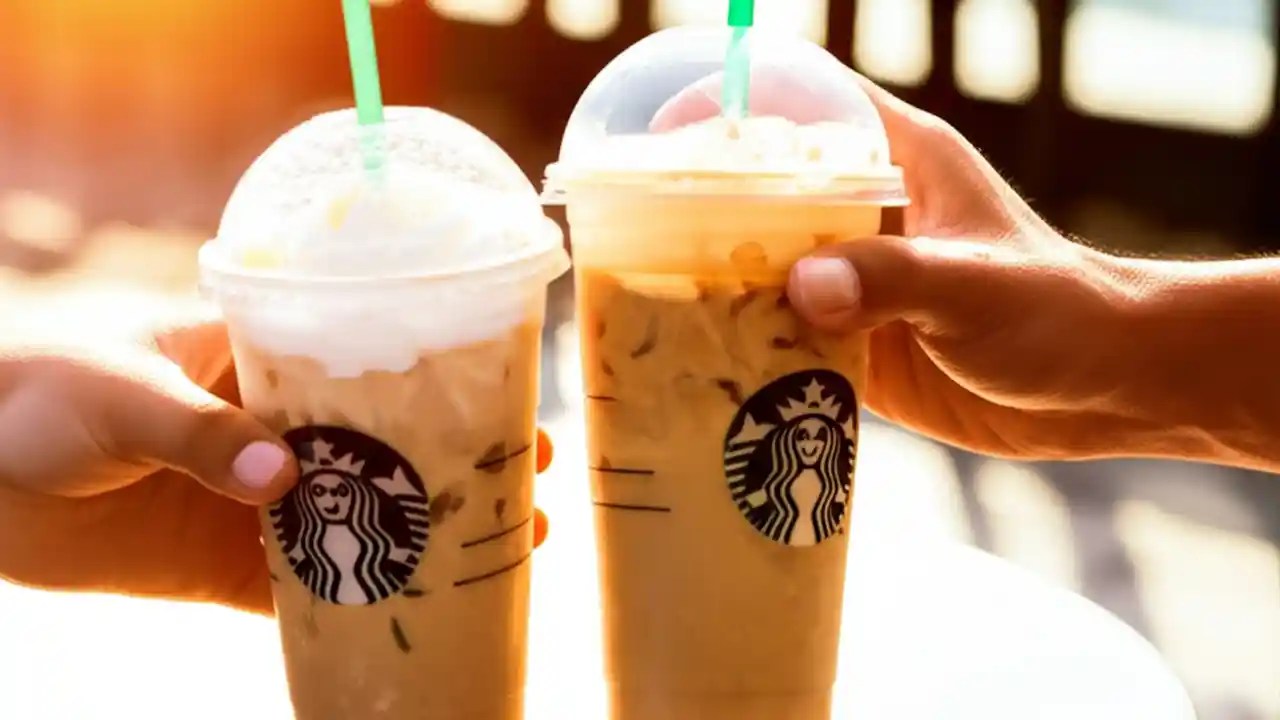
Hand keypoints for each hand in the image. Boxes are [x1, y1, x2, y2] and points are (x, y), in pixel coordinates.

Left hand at [0, 322, 553, 613]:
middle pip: (386, 448)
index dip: (442, 382)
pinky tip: (413, 614)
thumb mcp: (119, 392)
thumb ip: (202, 431)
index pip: (370, 366)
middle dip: (456, 464)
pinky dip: (352, 605)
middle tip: (529, 483)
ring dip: (425, 538)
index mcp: (261, 362)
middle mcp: (274, 430)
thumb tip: (283, 479)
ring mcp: (254, 500)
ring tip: (503, 549)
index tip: (506, 399)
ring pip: (359, 521)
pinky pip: (300, 590)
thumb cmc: (37, 390)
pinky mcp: (223, 565)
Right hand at [655, 71, 1174, 461]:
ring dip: (715, 282)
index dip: (737, 100)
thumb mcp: (973, 284)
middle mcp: (867, 214)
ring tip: (647, 297)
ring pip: (766, 265)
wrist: (1104, 390)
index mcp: (900, 162)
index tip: (667, 126)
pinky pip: (784, 336)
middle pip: (767, 188)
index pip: (808, 102)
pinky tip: (698, 362)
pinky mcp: (856, 341)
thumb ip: (889, 280)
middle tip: (633, 226)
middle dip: (702, 203)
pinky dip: (744, 347)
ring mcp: (857, 280)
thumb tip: (799, 287)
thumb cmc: (1057, 313)